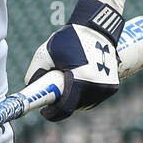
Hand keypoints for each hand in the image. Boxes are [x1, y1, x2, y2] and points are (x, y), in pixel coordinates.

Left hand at [26, 0, 123, 121]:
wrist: (97, 30)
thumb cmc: (70, 39)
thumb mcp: (45, 53)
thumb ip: (35, 72)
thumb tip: (29, 86)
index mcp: (81, 80)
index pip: (65, 108)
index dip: (52, 113)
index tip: (44, 111)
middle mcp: (97, 87)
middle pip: (74, 107)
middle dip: (61, 104)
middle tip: (51, 94)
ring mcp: (107, 88)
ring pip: (84, 104)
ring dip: (73, 101)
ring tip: (64, 85)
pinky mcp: (112, 87)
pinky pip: (94, 98)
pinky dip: (84, 96)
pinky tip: (76, 85)